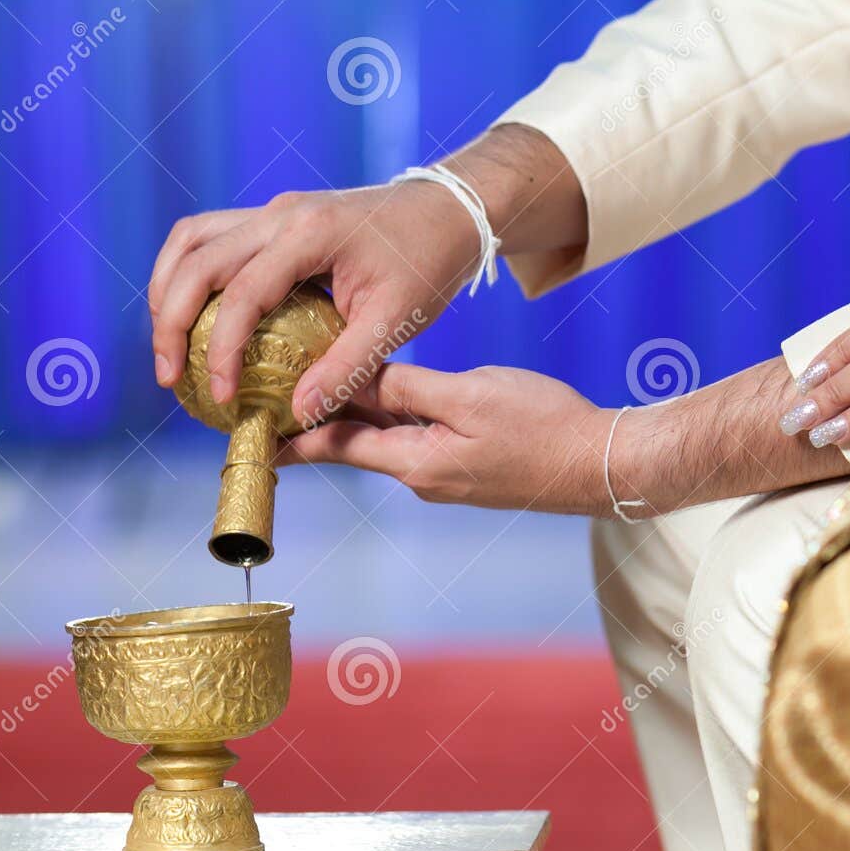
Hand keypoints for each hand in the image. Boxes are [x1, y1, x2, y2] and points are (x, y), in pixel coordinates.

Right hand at [148, 181, 480, 423]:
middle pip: (196, 259)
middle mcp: (280, 213)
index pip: (242, 294)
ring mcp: (273, 210)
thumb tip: (297, 415)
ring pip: (191, 240)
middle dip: (172, 322)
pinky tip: (193, 317)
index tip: (222, 398)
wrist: (450, 211)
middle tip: (169, 379)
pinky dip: (190, 275)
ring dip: (169, 291)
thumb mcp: (396, 321)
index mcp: (310, 234)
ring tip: (168, 347)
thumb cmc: (429, 263)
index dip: (222, 351)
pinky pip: (212, 238)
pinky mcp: (274, 218)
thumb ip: (346, 368)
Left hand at [277, 363, 615, 514]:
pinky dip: (387, 413)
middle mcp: (422, 475)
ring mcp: (445, 473)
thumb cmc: (544, 428)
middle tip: (263, 401)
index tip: (247, 432)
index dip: (288, 437)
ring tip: (310, 383)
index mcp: (416, 461)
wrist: (602, 465)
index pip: (335, 446)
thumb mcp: (470, 395)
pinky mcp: (466, 464)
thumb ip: (408, 385)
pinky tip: (381, 389)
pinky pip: (413, 435)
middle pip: (353, 442)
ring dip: (349, 413)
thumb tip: (356, 375)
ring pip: (383, 436)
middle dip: (310, 422)